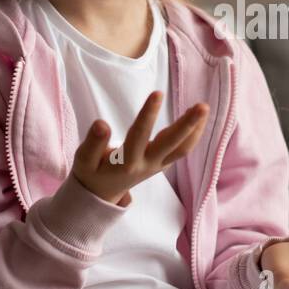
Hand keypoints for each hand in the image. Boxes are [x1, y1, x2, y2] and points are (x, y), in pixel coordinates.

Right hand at [72, 91, 208, 206]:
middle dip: (188, 125)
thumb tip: (101, 124)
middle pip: (172, 146)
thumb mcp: (84, 161)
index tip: (157, 93)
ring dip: (196, 129)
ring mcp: (158, 165)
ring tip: (204, 108)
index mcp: (127, 163)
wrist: (102, 194)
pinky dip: (193, 134)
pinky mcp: (163, 163)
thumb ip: (92, 143)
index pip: (139, 135)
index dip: (148, 114)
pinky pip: (182, 150)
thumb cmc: (92, 173)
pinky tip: (198, 117)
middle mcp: (148, 164)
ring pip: (182, 149)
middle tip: (202, 106)